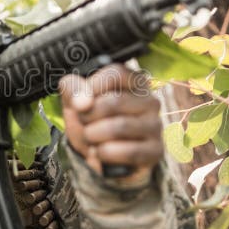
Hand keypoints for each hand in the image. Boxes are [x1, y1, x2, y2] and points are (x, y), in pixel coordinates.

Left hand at [59, 64, 161, 181]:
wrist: (96, 154)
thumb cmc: (90, 120)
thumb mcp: (74, 100)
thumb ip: (73, 89)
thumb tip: (83, 103)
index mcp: (133, 82)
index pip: (116, 73)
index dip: (91, 87)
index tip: (79, 101)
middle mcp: (150, 101)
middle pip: (114, 102)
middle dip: (88, 116)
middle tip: (83, 123)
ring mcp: (155, 126)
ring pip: (119, 127)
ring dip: (93, 136)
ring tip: (90, 138)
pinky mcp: (155, 151)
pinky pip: (129, 152)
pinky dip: (105, 153)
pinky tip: (99, 152)